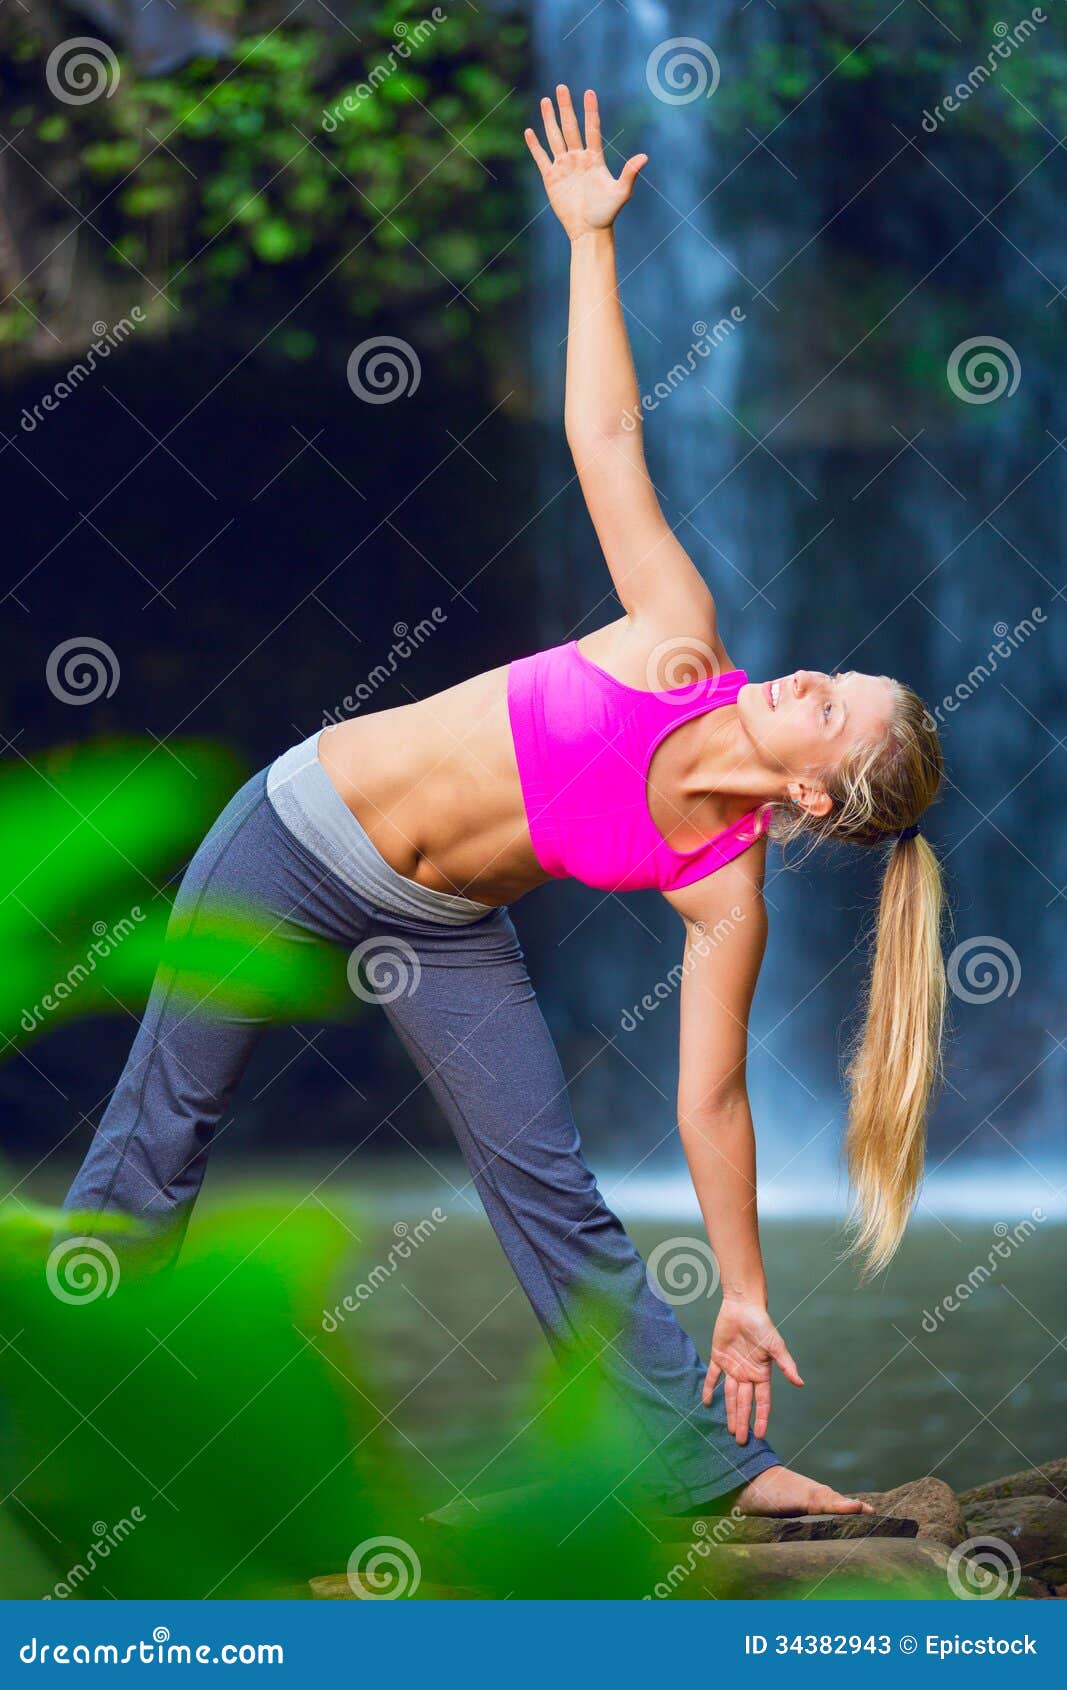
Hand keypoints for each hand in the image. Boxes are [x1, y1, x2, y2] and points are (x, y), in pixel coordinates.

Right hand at [524, 85, 647, 241]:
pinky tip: (530, 132)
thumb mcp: (621, 192)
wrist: (589, 231)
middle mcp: (578, 158)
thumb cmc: (607, 213)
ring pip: (555, 137)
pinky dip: (535, 146)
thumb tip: (645, 157)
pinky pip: (541, 158)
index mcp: (594, 158)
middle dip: (565, 107)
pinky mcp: (551, 178)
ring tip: (545, 101)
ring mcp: (564, 167)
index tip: (589, 92)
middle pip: (570, 127)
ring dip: (549, 119)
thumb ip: (630, 173)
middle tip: (561, 87)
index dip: (590, 111)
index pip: (592, 128)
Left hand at [702, 1298, 803, 1445]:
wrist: (742, 1306)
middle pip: (745, 1403)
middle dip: (743, 1421)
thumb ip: (787, 1365)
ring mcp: (733, 1367)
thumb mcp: (776, 1346)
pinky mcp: (718, 1357)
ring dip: (729, 1411)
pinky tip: (707, 1402)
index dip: (761, 1418)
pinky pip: (713, 1376)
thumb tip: (800, 1384)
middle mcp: (747, 1373)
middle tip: (740, 1441)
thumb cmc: (762, 1325)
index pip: (762, 1402)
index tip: (759, 1435)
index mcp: (761, 1373)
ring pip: (730, 1395)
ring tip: (730, 1430)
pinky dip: (710, 1388)